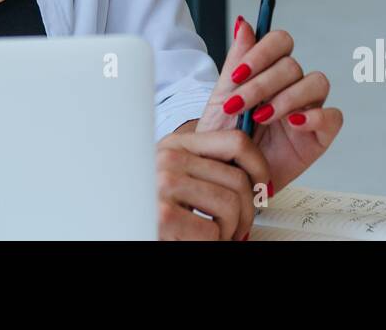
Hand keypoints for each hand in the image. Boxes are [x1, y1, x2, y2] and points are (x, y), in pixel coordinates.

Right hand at [155, 128, 270, 239]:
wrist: (123, 231)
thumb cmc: (155, 212)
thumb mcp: (180, 178)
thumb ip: (208, 166)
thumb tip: (255, 172)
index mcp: (176, 144)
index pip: (237, 141)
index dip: (259, 168)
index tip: (262, 187)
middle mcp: (167, 158)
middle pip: (239, 179)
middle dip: (247, 212)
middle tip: (238, 227)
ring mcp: (162, 184)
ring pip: (231, 205)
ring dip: (231, 230)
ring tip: (217, 235)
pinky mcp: (161, 215)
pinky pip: (213, 231)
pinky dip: (213, 243)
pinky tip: (197, 240)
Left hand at [194, 18, 343, 197]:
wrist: (224, 174)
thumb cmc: (223, 137)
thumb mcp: (221, 98)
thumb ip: (236, 61)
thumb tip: (244, 22)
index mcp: (269, 71)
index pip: (279, 42)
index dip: (262, 52)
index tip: (238, 74)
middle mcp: (292, 86)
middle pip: (292, 65)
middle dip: (263, 84)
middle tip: (240, 105)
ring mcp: (308, 109)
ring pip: (316, 83)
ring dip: (286, 97)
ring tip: (261, 117)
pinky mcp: (319, 136)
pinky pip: (333, 117)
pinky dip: (316, 116)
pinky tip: (293, 123)